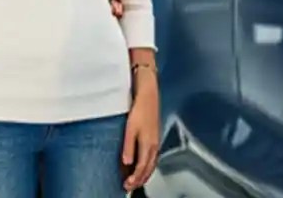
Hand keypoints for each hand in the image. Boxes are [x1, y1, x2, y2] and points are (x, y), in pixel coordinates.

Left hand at [122, 76, 159, 190]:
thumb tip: (126, 162)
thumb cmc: (140, 110)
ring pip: (152, 164)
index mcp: (148, 145)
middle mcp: (154, 146)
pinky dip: (148, 166)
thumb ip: (128, 147)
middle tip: (131, 187)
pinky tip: (144, 166)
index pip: (142, 168)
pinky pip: (153, 158)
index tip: (127, 185)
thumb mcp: (130, 129)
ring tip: (137, 181)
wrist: (149, 96)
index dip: (135, 178)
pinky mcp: (155, 138)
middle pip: (148, 169)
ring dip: (145, 174)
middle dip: (140, 180)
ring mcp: (156, 142)